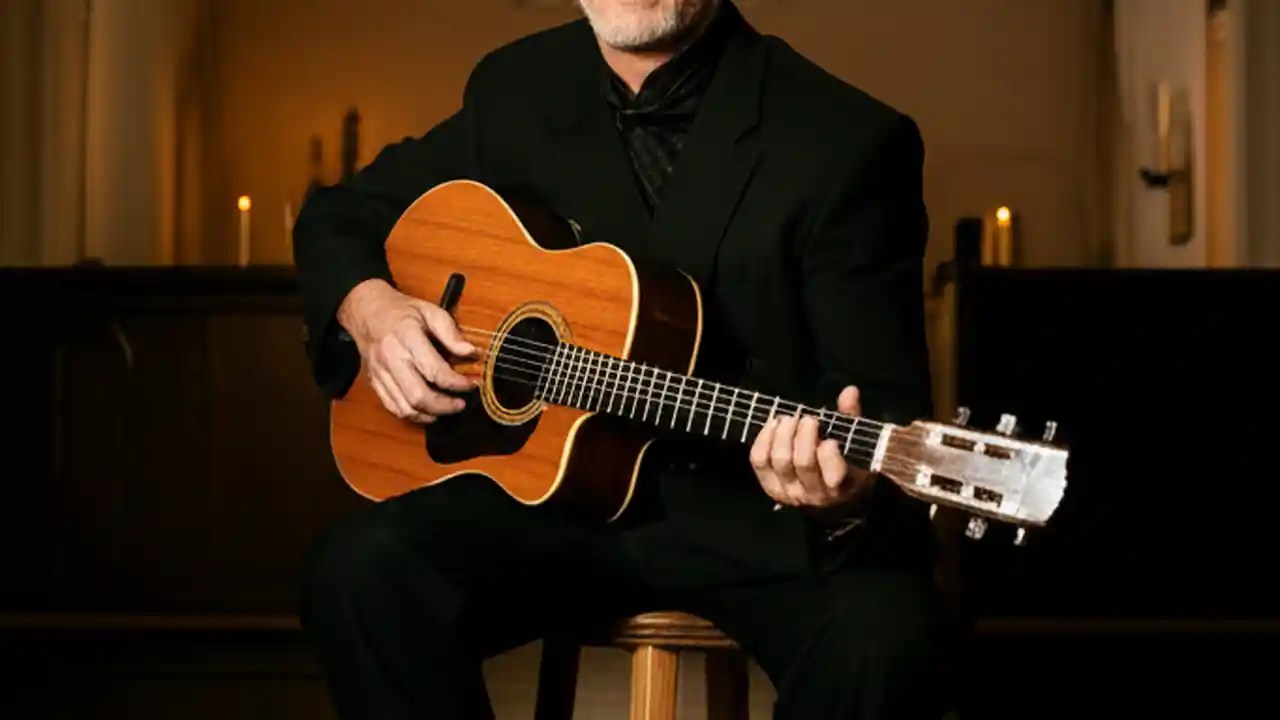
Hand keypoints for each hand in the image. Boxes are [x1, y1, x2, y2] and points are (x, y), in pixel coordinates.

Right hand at [338, 279, 476, 422]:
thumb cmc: (401, 311)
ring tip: (448, 409)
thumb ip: (451, 333)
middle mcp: (391, 359)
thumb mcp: (430, 311)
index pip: (434, 370)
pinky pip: (393, 408)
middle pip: (418, 395)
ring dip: (431, 414)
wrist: (366, 312)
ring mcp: (381, 373)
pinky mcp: (375, 383)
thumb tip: (471, 353)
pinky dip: (413, 415)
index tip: (472, 384)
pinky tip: (429, 411)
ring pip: (405, 407)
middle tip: (462, 404)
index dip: (456, 383)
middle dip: (445, 405)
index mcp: (407, 338)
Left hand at [749, 385, 874, 508]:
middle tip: (808, 419)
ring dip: (783, 433)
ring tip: (790, 419)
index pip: (833, 474)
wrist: (826, 493)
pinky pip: (759, 460)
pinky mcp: (769, 486)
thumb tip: (850, 391)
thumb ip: (851, 417)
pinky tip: (774, 424)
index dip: (828, 453)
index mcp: (841, 486)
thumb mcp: (855, 443)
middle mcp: (814, 494)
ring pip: (779, 460)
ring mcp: (789, 492)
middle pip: (803, 462)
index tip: (830, 439)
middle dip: (804, 434)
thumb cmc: (845, 463)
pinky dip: (764, 438)